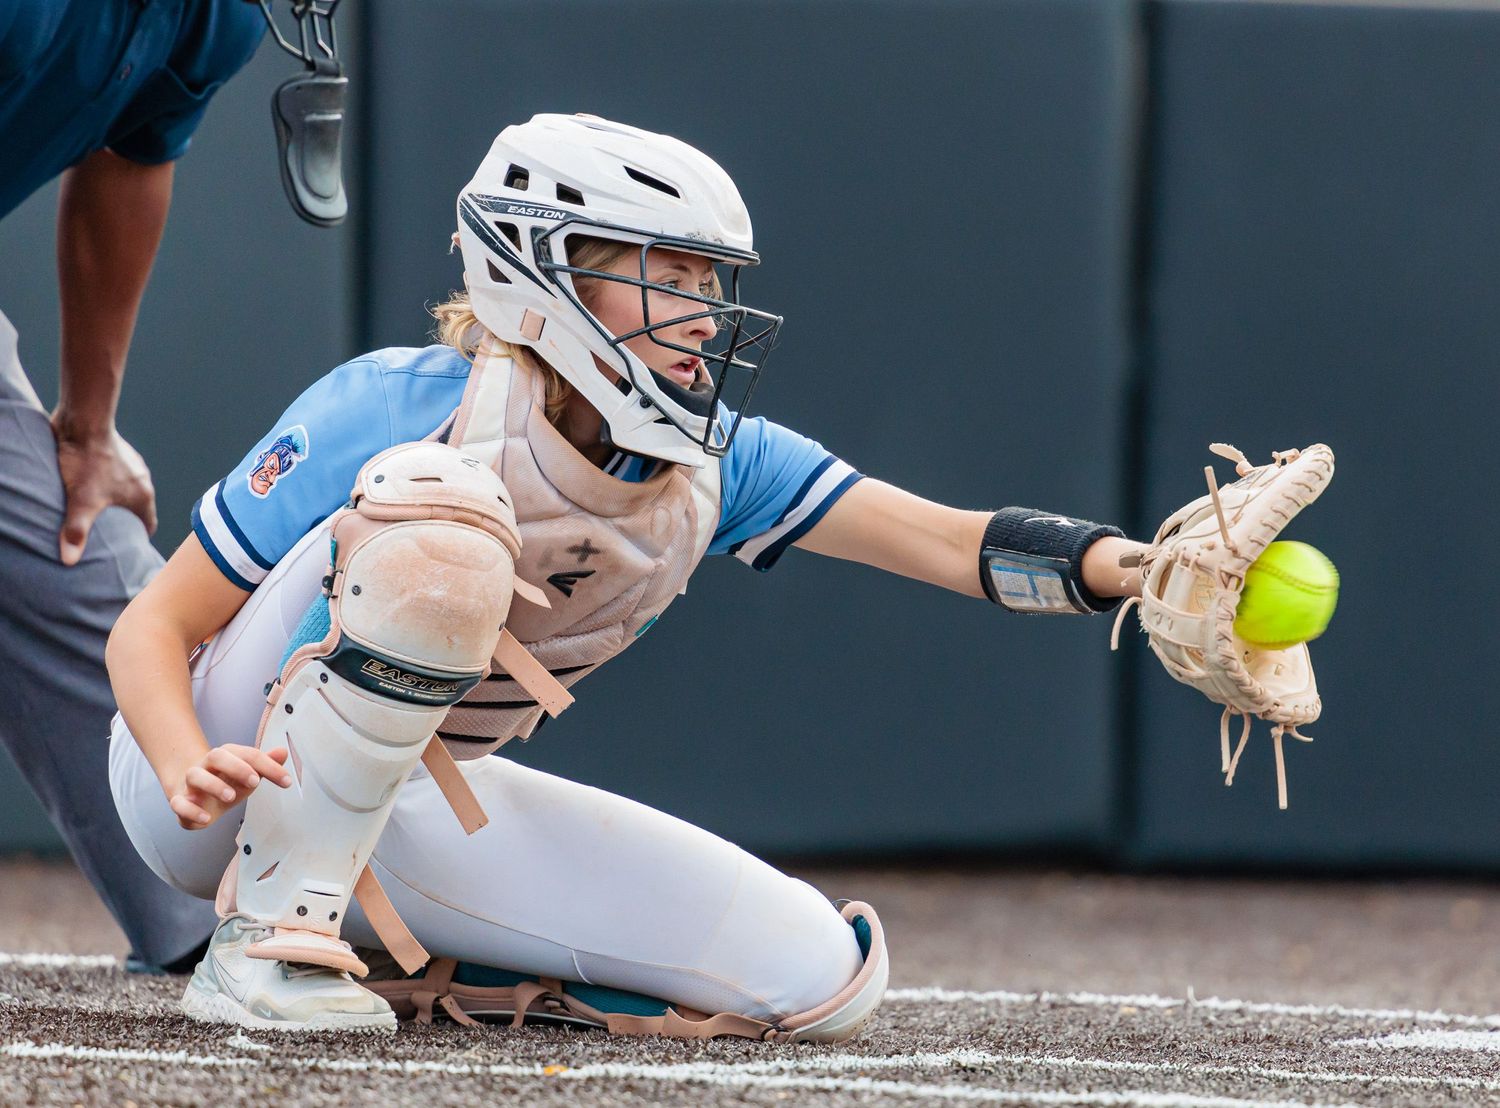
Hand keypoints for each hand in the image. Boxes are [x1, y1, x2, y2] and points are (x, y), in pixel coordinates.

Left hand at [50, 417, 157, 565]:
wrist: (84, 422)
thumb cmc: (87, 463)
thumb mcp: (80, 502)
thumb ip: (76, 532)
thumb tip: (69, 561)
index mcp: (142, 496)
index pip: (148, 525)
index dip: (138, 538)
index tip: (128, 546)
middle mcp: (143, 480)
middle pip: (138, 508)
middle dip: (125, 520)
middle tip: (109, 530)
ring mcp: (133, 464)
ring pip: (128, 489)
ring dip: (116, 498)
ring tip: (97, 507)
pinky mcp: (118, 451)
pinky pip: (117, 472)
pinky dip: (107, 480)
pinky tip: (90, 481)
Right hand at [169, 745, 291, 830]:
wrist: (190, 791)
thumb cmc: (224, 782)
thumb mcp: (248, 774)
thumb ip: (265, 764)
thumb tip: (283, 752)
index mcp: (228, 755)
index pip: (249, 755)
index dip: (269, 767)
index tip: (286, 781)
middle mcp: (207, 765)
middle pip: (217, 756)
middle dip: (237, 767)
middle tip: (254, 782)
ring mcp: (191, 782)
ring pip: (195, 776)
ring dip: (213, 785)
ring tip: (231, 797)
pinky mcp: (179, 801)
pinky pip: (178, 803)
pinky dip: (191, 811)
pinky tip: (207, 819)